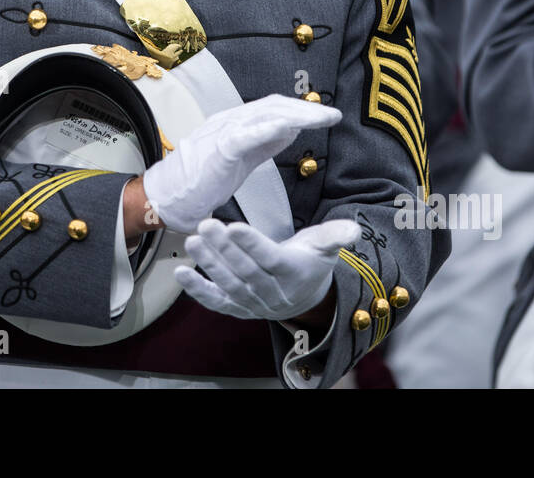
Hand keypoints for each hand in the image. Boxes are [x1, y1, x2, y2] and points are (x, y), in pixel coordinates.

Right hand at [142, 94, 340, 233]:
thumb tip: (288, 131)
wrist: (166, 198)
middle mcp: (229, 122)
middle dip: (306, 110)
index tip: (325, 116)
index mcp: (235, 124)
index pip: (274, 108)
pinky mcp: (217, 150)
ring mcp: (222, 133)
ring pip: (264, 115)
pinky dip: (267, 128)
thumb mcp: (240, 159)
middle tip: (331, 115)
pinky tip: (287, 127)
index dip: (301, 109)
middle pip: (274, 106)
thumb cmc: (197, 182)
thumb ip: (263, 144)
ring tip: (320, 119)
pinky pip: (245, 135)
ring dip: (296, 115)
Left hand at [176, 218, 359, 320]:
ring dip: (209, 264)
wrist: (304, 297)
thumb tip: (353, 230)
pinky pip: (216, 302)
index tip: (235, 226)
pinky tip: (180, 272)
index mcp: (293, 272)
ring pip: (229, 284)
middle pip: (246, 270)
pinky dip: (197, 290)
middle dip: (224, 248)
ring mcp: (253, 303)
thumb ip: (335, 235)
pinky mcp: (237, 308)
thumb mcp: (324, 245)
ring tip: (193, 240)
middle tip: (206, 225)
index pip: (270, 259)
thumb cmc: (310, 261)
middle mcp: (272, 292)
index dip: (252, 244)